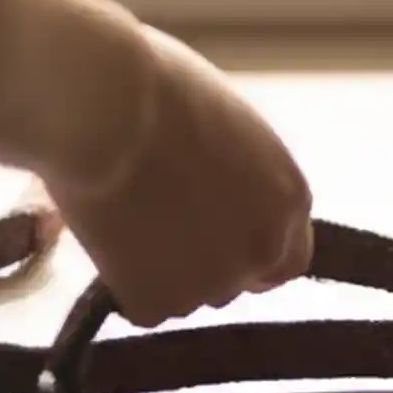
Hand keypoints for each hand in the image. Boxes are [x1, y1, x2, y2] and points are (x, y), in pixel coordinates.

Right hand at [39, 21, 312, 326]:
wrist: (103, 109)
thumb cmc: (154, 88)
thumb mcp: (226, 126)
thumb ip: (235, 174)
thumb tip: (209, 185)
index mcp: (289, 198)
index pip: (285, 257)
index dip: (244, 249)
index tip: (209, 237)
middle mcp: (263, 248)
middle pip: (235, 281)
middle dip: (199, 263)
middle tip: (154, 228)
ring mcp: (211, 282)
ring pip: (184, 295)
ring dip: (157, 271)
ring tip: (121, 220)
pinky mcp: (156, 302)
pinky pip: (139, 304)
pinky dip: (119, 280)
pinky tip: (105, 234)